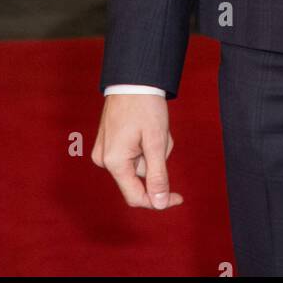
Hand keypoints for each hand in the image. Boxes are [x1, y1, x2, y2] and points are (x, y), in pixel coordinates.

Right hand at [92, 95, 182, 210]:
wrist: (133, 78)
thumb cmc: (145, 106)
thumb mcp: (156, 141)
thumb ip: (157, 175)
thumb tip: (159, 204)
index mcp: (114, 162)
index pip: (136, 196)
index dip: (158, 199)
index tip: (178, 197)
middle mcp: (104, 160)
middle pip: (140, 176)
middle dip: (157, 160)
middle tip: (161, 135)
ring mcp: (105, 151)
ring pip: (138, 163)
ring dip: (152, 149)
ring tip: (154, 127)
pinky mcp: (108, 143)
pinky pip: (132, 153)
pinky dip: (145, 144)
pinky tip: (146, 127)